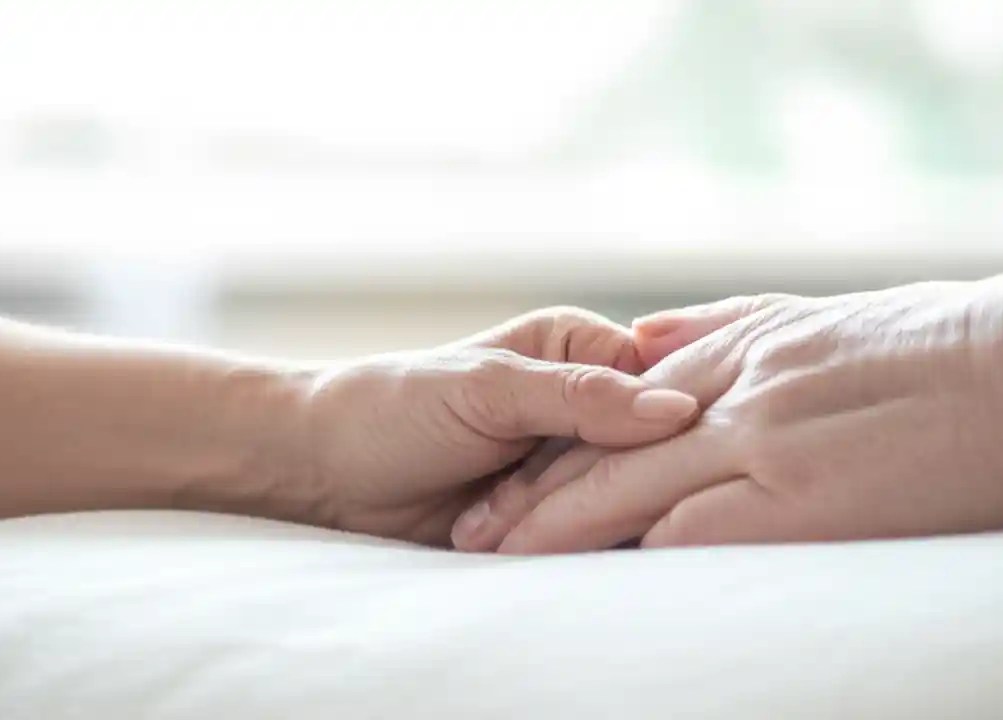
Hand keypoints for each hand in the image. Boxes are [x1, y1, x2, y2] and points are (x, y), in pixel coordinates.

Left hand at [291, 308, 698, 545]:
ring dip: (597, 523)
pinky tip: (582, 568)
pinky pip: (593, 534)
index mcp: (579, 347)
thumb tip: (677, 411)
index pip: (658, 384)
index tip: (663, 461)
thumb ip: (579, 398)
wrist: (325, 473)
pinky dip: (584, 550)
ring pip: (624, 495)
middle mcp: (585, 401)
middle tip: (586, 514)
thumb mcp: (487, 390)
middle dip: (618, 483)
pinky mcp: (555, 515)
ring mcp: (571, 462)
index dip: (666, 425)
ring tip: (565, 541)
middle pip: (646, 447)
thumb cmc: (393, 409)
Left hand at [452, 263, 1002, 552]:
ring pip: (621, 490)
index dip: (561, 439)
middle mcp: (734, 388)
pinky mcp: (791, 497)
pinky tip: (585, 590)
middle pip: (601, 444)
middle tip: (475, 532)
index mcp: (748, 343)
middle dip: (531, 491)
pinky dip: (626, 561)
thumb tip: (656, 335)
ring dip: (553, 531)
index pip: (623, 395)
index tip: (516, 472)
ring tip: (497, 564)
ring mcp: (757, 440)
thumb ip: (735, 321)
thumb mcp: (830, 315)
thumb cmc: (958, 347)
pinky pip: (685, 535)